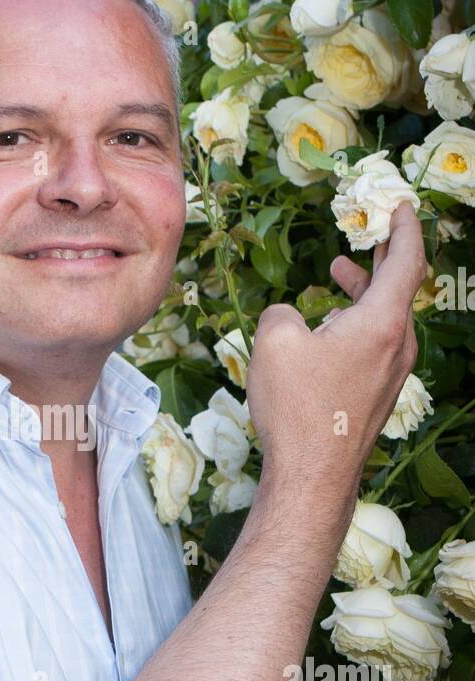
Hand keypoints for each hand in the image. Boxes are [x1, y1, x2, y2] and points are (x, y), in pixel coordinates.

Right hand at [246, 201, 426, 511]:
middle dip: (382, 256)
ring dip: (365, 291)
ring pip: (386, 318)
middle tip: (368, 232)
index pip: (406, 261)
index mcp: (382, 323)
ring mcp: (392, 374)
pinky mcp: (378, 395)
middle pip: (399, 288)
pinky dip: (360, 322)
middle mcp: (397, 346)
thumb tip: (290, 317)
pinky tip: (330, 327)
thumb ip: (282, 312)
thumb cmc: (297, 406)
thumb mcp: (274, 341)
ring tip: (339, 273)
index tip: (402, 205)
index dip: (405, 228)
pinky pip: (377, 344)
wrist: (313, 475)